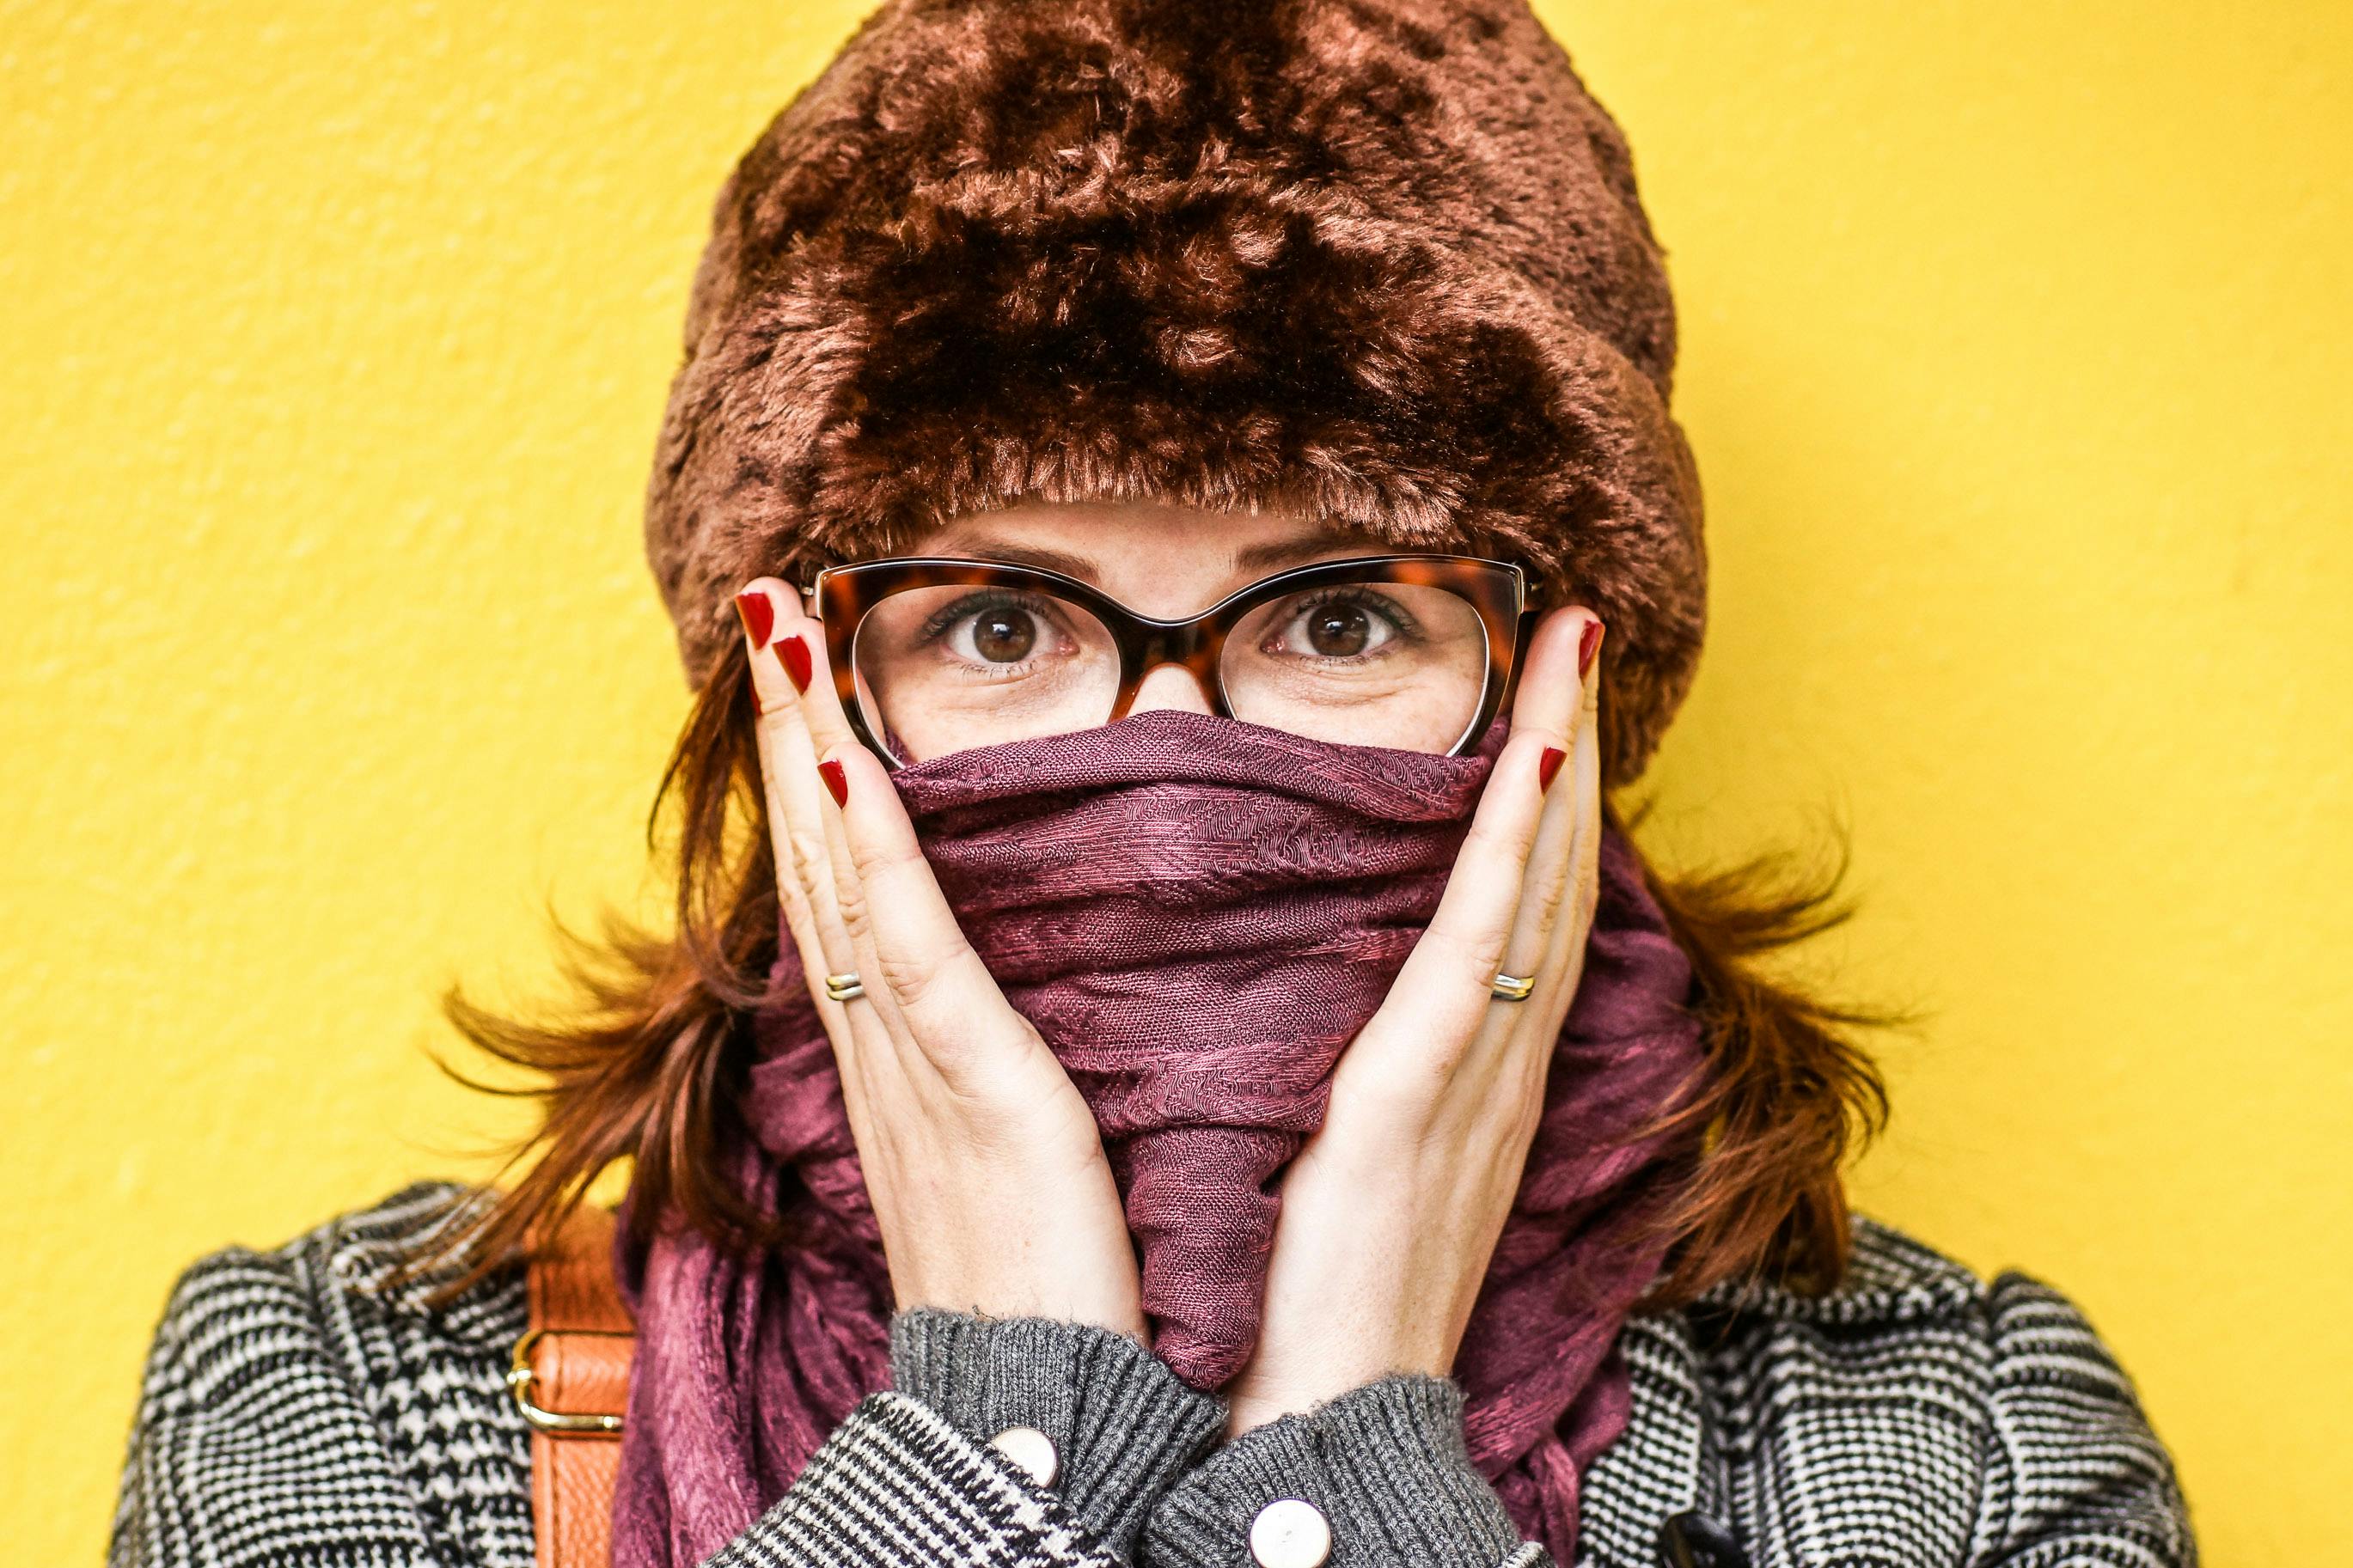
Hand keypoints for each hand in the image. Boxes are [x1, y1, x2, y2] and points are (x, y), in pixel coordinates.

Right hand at [732, 577, 1145, 1336]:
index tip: (802, 686)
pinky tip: (840, 771)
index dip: (818, 788)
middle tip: (766, 614)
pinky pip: (909, 954)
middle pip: (821, 863)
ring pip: (843, 881)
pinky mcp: (972, 1091)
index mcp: (907, 1059)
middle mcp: (887, 1048)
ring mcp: (916, 1066)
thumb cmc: (1054, 1282)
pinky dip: (871, 859)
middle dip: (789, 737)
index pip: (849, 894)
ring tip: (779, 641)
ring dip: (806, 756)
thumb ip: (1000, 1066)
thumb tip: (1001, 1009)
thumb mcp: (1018, 1145)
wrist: (1050, 1403)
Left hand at [1221, 606, 1604, 1434]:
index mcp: (1466, 1079)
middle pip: (1546, 877)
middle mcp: (1495, 1066)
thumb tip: (1323, 1021)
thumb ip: (1352, 1085)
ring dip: (1561, 764)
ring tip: (1574, 651)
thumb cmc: (1310, 1303)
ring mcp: (1474, 1080)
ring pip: (1532, 889)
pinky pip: (1484, 951)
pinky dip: (1515, 853)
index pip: (1516, 910)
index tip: (1549, 706)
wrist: (1313, 1423)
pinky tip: (1536, 766)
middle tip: (1581, 632)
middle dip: (1572, 751)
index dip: (1541, 805)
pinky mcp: (1425, 1101)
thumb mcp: (1338, 1167)